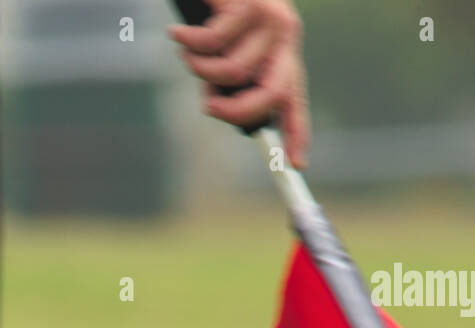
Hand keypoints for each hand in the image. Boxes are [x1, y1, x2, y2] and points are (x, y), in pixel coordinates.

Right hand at [168, 0, 309, 168]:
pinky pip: (211, 44)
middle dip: (237, 111)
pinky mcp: (250, 3)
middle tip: (209, 107)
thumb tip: (220, 107)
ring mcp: (271, 20)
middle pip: (271, 94)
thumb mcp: (224, 51)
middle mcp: (285, 37)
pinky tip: (177, 33)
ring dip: (200, 68)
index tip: (296, 164)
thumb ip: (227, 80)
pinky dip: (187, 42)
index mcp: (283, 52)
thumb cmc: (214, 11)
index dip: (297, 133)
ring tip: (187, 51)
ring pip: (234, 71)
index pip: (293, 99)